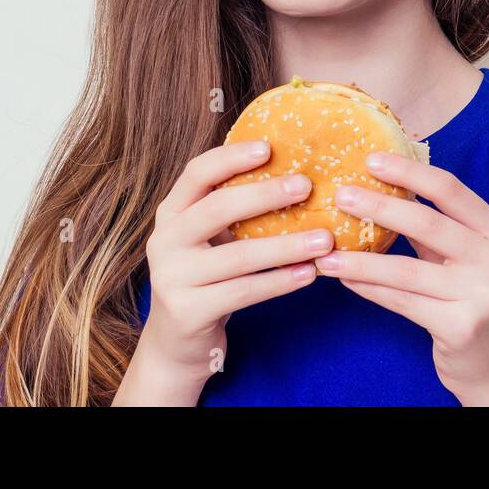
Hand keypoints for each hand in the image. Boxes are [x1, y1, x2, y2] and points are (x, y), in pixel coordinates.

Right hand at [121, 139, 334, 400]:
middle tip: (307, 185)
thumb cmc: (208, 277)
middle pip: (217, 208)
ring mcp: (172, 277)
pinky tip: (309, 273)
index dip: (231, 157)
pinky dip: (279, 281)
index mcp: (171, 212)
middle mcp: (164, 240)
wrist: (178, 342)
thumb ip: (235, 210)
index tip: (269, 146)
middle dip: (265, 195)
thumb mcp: (210, 238)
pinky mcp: (187, 311)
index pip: (196, 173)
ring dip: (286, 246)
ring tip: (324, 239)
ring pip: (238, 256)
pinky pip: (243, 292)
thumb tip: (297, 173)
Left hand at [313, 150, 488, 405]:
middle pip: (428, 223)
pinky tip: (344, 279)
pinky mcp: (462, 326)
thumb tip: (376, 188)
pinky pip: (403, 302)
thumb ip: (430, 226)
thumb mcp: (461, 255)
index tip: (371, 159)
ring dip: (360, 260)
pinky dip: (370, 289)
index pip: (449, 189)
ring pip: (407, 270)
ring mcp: (481, 294)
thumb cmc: (468, 296)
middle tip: (340, 196)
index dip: (409, 171)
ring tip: (325, 253)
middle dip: (378, 206)